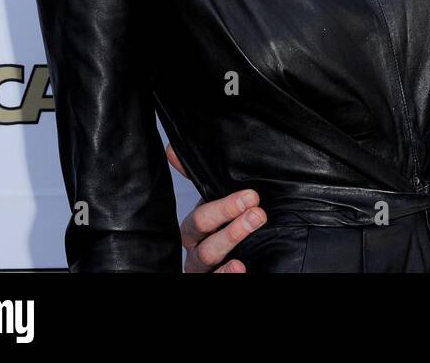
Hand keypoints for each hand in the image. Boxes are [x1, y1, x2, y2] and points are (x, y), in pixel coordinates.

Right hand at [167, 144, 266, 272]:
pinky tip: (241, 267)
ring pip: (209, 259)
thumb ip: (200, 176)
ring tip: (254, 230)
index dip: (223, 208)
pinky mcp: (217, 278)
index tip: (251, 196)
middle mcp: (197, 250)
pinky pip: (218, 280)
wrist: (246, 254)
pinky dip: (228, 274)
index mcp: (196, 228)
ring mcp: (205, 269)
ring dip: (232, 243)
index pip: (200, 219)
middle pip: (206, 242)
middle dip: (232, 226)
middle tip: (258, 213)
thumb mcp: (219, 199)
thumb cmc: (228, 222)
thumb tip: (172, 149)